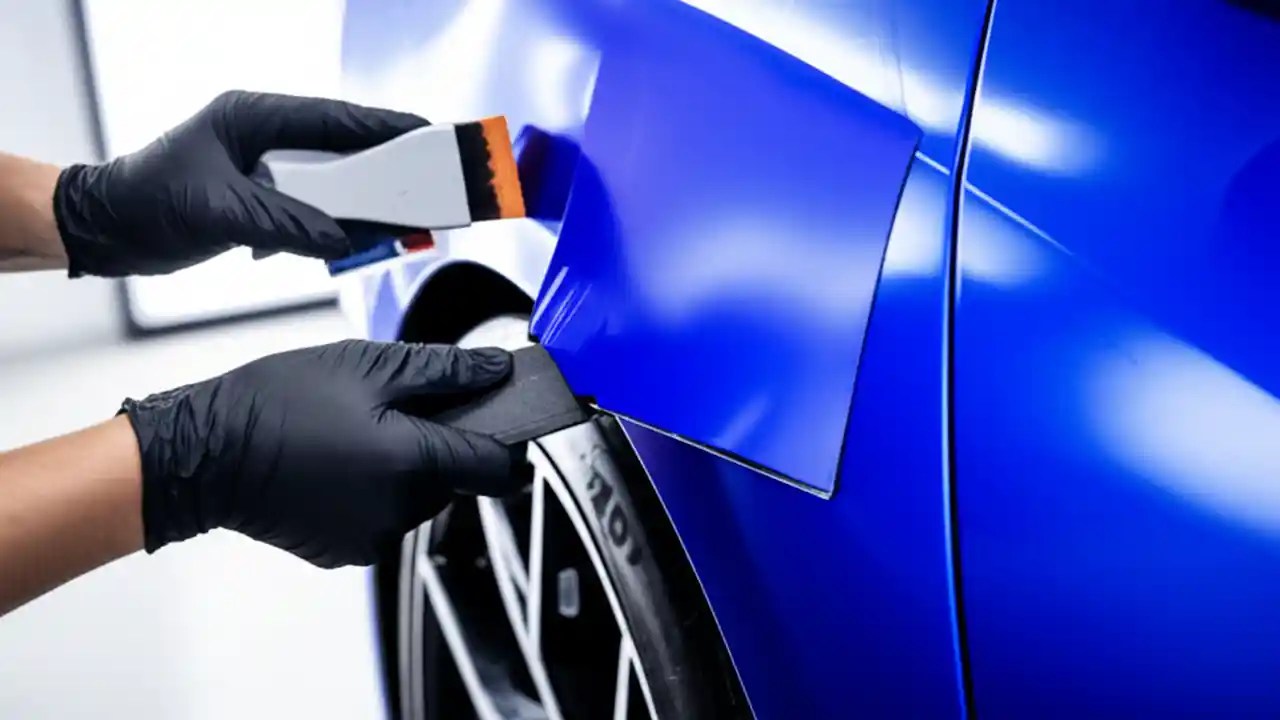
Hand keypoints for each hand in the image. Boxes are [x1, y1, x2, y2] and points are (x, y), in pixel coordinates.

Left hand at [54, 91, 426, 276]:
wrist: (106, 231)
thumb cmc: (145, 202)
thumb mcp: (220, 211)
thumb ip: (285, 223)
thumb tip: (341, 240)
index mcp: (253, 117)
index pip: (334, 119)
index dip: (384, 128)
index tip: (427, 135)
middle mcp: (265, 138)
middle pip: (341, 153)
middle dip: (383, 175)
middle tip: (427, 189)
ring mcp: (265, 170)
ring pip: (332, 186)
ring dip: (360, 209)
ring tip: (399, 226)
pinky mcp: (264, 200)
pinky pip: (314, 212)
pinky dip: (333, 229)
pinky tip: (353, 243)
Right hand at [123, 340, 518, 567]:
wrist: (200, 454)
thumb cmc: (275, 403)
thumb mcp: (368, 366)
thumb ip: (445, 372)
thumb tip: (497, 371)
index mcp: (412, 464)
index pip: (497, 467)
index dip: (512, 440)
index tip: (511, 418)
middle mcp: (399, 511)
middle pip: (457, 479)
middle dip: (443, 443)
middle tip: (398, 407)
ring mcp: (371, 537)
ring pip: (420, 498)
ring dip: (408, 467)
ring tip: (356, 431)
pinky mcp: (344, 550)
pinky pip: (383, 517)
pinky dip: (375, 491)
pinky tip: (337, 461)